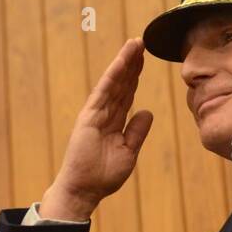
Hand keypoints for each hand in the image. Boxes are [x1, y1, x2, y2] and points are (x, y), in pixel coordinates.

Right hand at [39, 37, 153, 219]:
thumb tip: (147, 111)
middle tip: (142, 42)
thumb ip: (137, 131)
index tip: (145, 58)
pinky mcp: (89, 116)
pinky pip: (104, 91)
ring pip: (114, 82)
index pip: (127, 93)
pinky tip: (123, 61)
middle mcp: (104, 113)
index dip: (136, 75)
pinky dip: (113, 75)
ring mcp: (96, 113)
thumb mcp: (129, 152)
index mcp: (114, 121)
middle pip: (121, 83)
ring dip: (124, 62)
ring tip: (135, 43)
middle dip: (132, 63)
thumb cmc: (103, 175)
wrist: (84, 190)